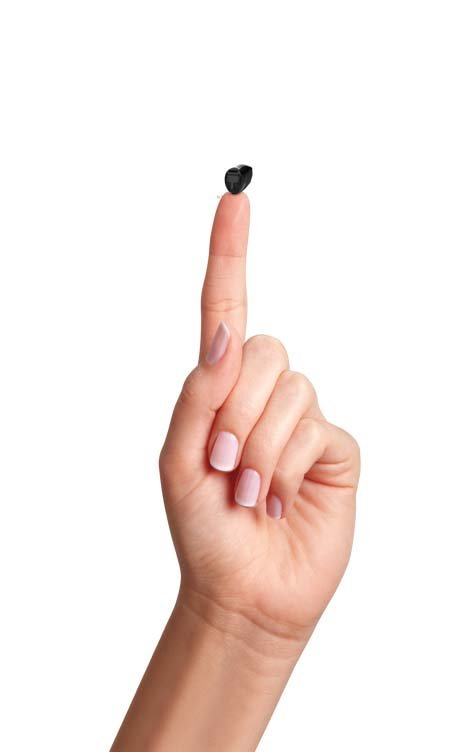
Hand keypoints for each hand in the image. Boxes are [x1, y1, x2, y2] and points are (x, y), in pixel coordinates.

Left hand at [159, 193, 359, 648]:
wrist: (245, 589)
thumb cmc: (204, 528)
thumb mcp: (178, 461)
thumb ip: (199, 394)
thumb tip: (227, 332)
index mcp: (218, 388)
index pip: (226, 306)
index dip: (229, 252)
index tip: (234, 197)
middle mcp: (262, 393)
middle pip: (264, 350)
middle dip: (236, 411)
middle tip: (223, 463)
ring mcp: (302, 417)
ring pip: (290, 391)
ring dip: (259, 448)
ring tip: (248, 491)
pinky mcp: (334, 445)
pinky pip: (315, 427)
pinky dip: (285, 467)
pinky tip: (277, 500)